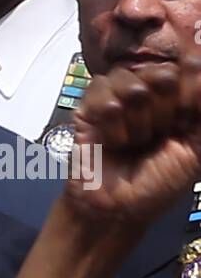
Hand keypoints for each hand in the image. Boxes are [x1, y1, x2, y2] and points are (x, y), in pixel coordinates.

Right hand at [14, 58, 200, 277]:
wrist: (117, 210)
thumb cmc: (158, 184)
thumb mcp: (195, 152)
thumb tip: (200, 67)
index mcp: (176, 100)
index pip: (189, 70)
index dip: (187, 97)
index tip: (182, 127)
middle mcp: (147, 92)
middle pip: (162, 74)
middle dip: (163, 114)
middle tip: (156, 139)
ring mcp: (116, 95)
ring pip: (131, 82)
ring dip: (136, 123)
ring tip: (131, 143)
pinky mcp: (88, 104)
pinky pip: (103, 92)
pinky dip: (111, 122)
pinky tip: (111, 140)